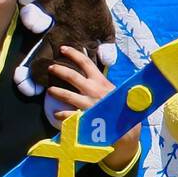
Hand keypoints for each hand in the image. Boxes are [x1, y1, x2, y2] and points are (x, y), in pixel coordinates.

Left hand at [47, 45, 140, 169]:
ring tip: (50, 90)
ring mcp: (89, 104)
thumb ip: (101, 82)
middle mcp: (94, 90)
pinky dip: (61, 114)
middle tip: (51, 67)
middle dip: (60, 70)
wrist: (127, 128)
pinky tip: (56, 113)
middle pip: (72, 76)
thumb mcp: (113, 90)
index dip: (73, 54)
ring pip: (67, 95)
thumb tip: (91, 70)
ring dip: (57, 91)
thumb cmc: (120, 107)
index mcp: (101, 81)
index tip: (63, 48)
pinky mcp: (85, 118)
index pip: (86, 63)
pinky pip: (68, 115)